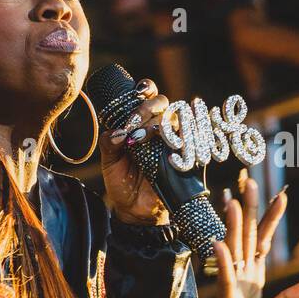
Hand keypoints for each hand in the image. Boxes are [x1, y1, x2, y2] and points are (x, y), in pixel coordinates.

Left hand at [97, 76, 170, 225]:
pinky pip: (189, 141)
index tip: (138, 94)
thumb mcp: (109, 161)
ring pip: (175, 120)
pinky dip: (178, 140)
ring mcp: (173, 140)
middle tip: (132, 125)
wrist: (134, 208)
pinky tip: (165, 147)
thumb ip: (109, 143)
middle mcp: (158, 127)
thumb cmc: (121, 180)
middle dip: (147, 109)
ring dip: (157, 125)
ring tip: (139, 140)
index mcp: (141, 122)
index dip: (146, 89)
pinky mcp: (184, 156)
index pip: (148, 95)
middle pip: (163, 103)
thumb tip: (118, 133)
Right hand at [197, 172, 298, 297]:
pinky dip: (222, 260)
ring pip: (233, 248)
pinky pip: (224, 275)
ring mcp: (231, 284)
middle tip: (249, 183)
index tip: (280, 196)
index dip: (271, 218)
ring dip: (233, 226)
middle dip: (249, 210)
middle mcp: (241, 274)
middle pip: (247, 235)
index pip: (264, 240)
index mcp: (253, 276)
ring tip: (233, 202)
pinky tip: (220, 243)